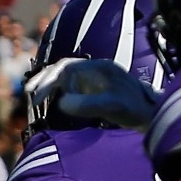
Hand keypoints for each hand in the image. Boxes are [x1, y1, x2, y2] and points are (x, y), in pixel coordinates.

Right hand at [27, 58, 161, 128]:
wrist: (150, 114)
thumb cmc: (134, 109)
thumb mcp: (113, 107)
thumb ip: (88, 104)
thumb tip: (61, 103)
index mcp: (98, 67)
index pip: (65, 66)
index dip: (48, 78)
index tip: (36, 94)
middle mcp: (93, 70)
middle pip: (62, 69)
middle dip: (44, 80)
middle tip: (29, 94)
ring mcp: (93, 79)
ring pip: (64, 77)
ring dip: (49, 86)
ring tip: (37, 99)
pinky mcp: (93, 89)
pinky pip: (70, 86)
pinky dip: (58, 92)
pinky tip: (52, 103)